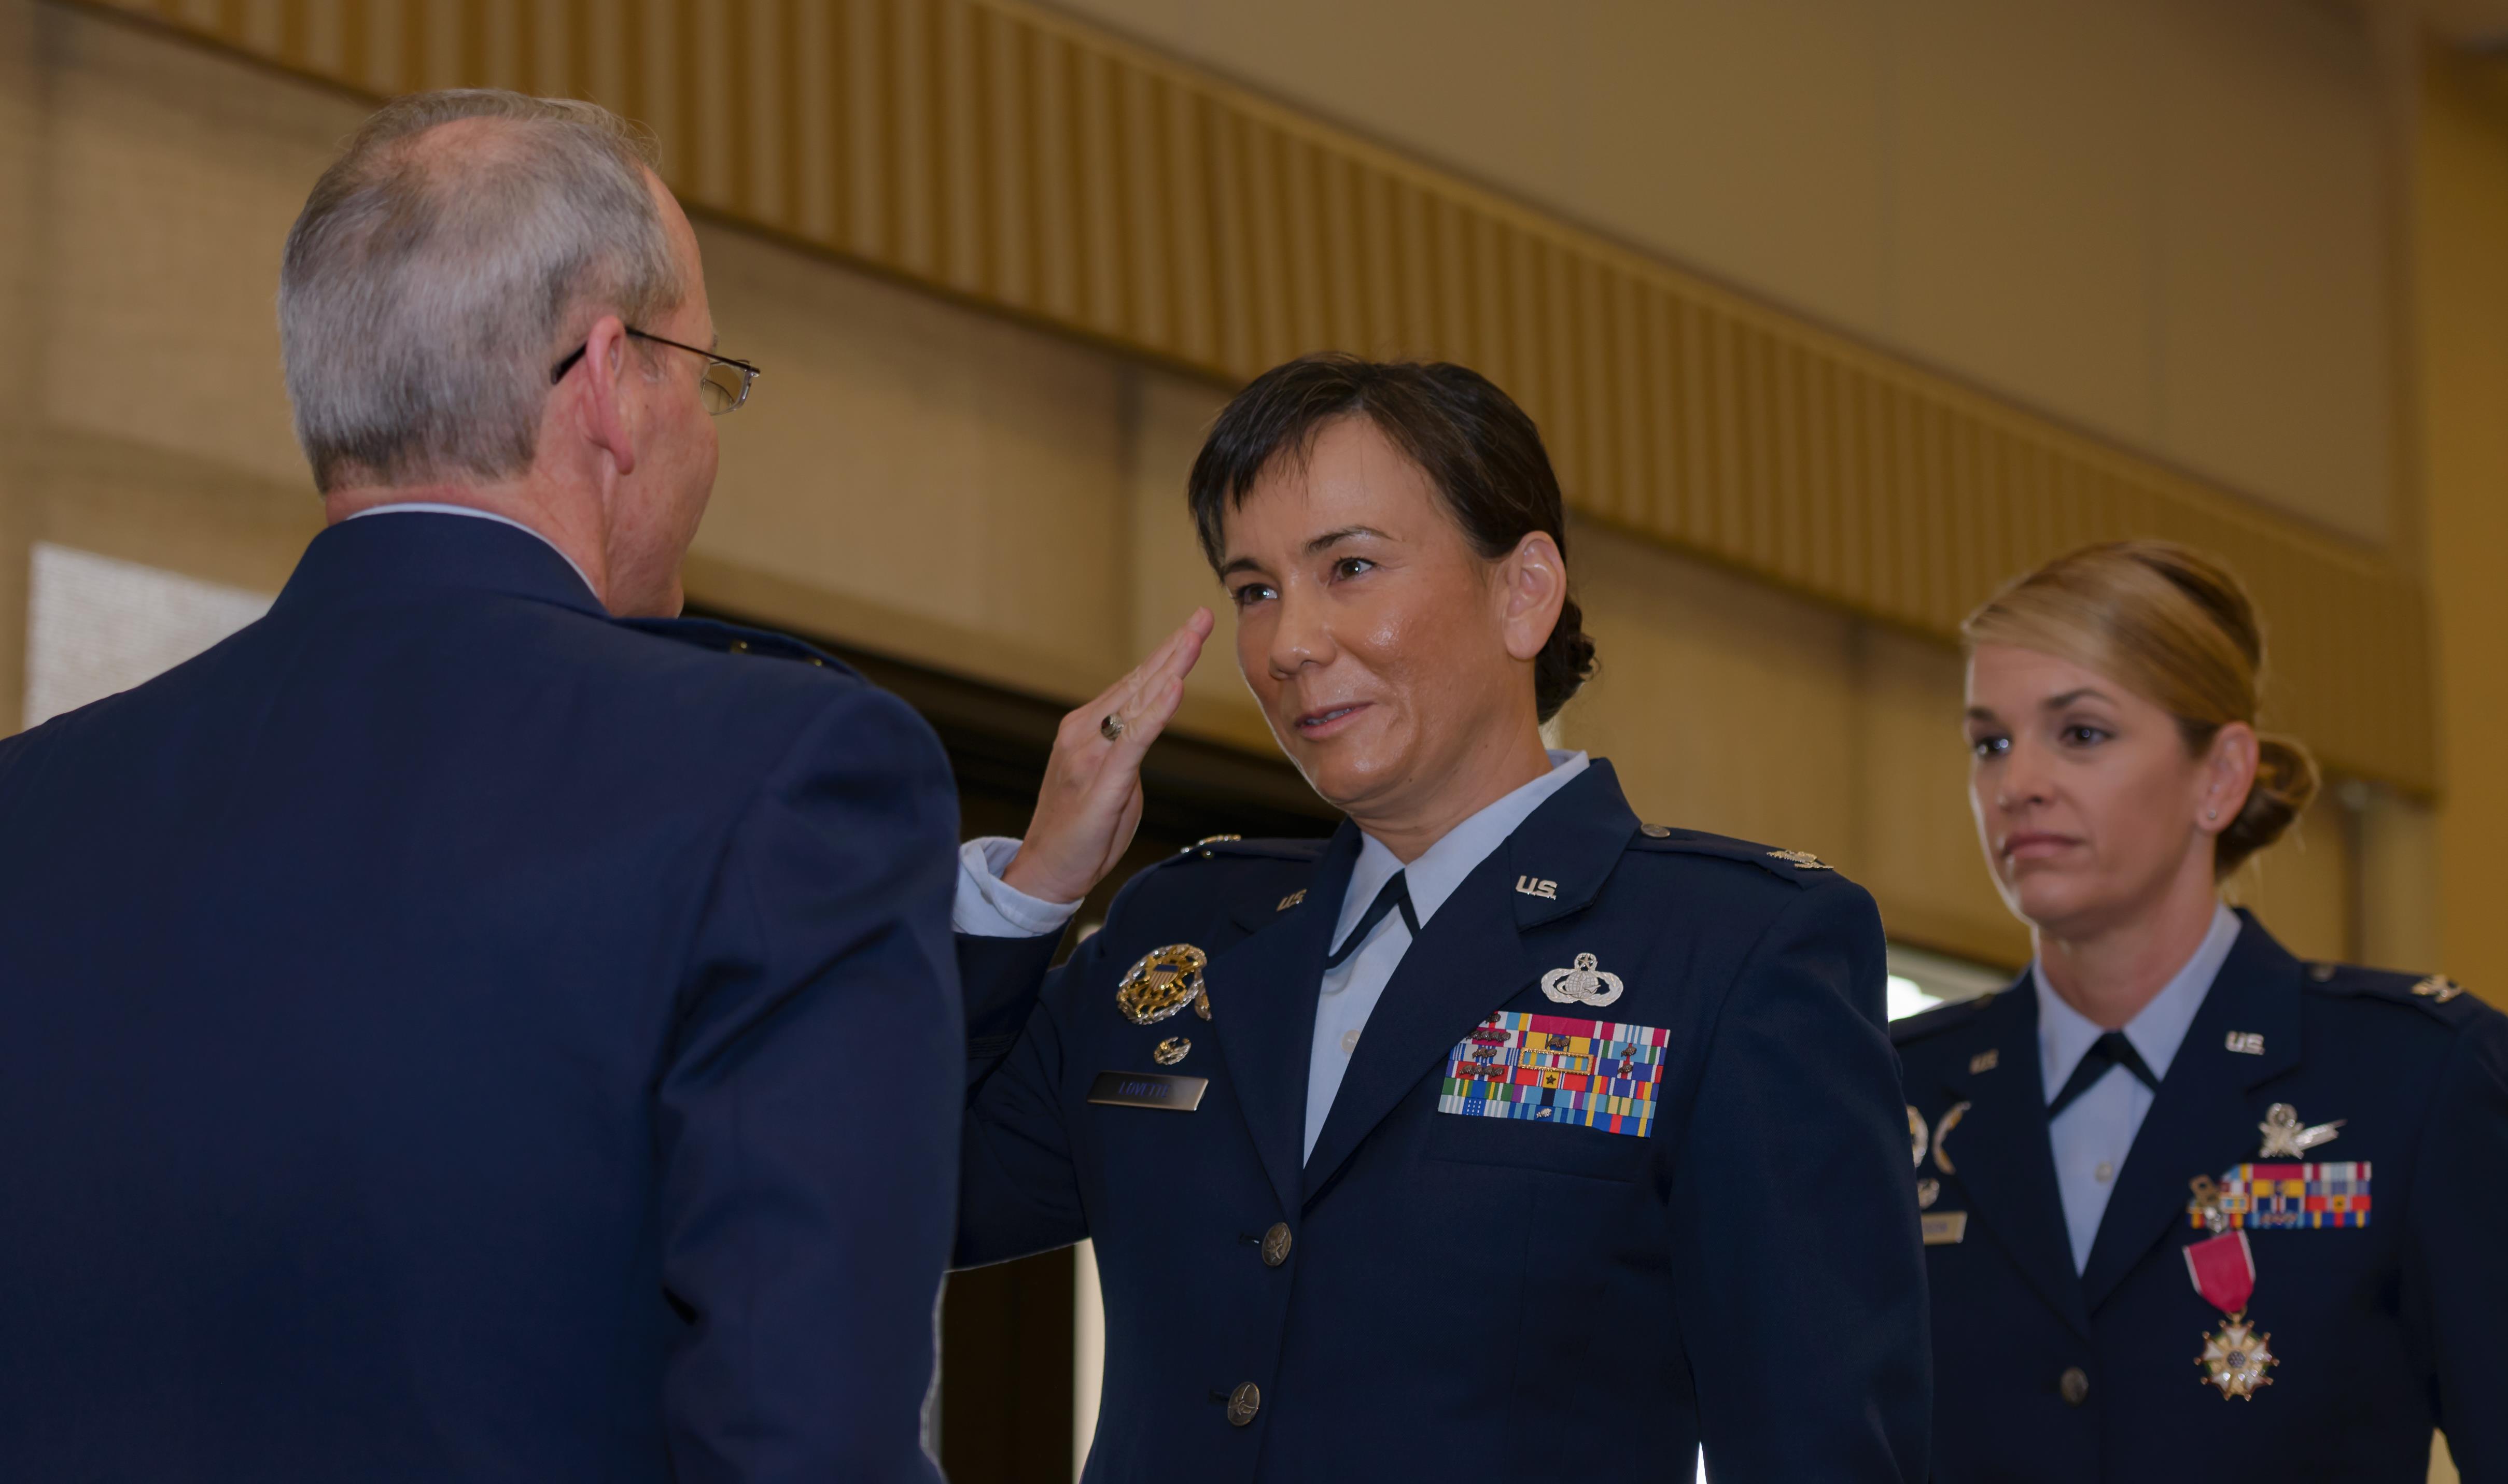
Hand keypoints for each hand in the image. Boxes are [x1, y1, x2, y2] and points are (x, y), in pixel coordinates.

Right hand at [1003, 609, 1214, 905]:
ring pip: (1137, 702)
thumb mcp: (1113, 781)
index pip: (1134, 684)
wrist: (1046, 871)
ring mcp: (1090, 753)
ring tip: (1194, 637)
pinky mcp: (1102, 781)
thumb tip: (1150, 730)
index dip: (1166, 653)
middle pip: (1138, 682)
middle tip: (1201, 615)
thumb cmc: (1082, 830)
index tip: (1193, 626)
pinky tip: (1175, 689)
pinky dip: (1157, 713)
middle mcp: (1084, 732)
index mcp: (1087, 728)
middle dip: (1174, 647)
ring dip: (1170, 667)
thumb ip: (1130, 751)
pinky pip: (1134, 740)